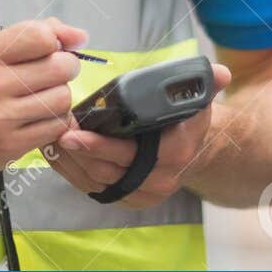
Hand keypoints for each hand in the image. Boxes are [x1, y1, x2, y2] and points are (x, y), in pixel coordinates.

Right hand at [0, 17, 84, 175]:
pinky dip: (54, 120)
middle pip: (60, 68)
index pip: (42, 36)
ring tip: (42, 97)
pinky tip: (38, 117)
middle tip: (53, 74)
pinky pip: (55, 127)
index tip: (54, 49)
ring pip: (62, 99)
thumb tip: (80, 36)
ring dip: (60, 96)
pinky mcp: (8, 146)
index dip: (57, 41)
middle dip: (65, 68)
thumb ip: (33, 35)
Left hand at [45, 63, 231, 207]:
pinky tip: (56, 155)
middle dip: (76, 151)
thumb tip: (222, 73)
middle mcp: (158, 180)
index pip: (128, 154)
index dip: (97, 145)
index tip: (73, 131)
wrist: (196, 152)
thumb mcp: (200, 101)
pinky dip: (72, 173)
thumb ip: (208, 84)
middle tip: (53, 130)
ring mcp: (141, 193)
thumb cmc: (189, 121)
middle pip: (106, 169)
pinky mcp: (127, 198)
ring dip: (69, 162)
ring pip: (95, 182)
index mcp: (173, 154)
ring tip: (49, 138)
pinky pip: (93, 189)